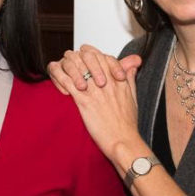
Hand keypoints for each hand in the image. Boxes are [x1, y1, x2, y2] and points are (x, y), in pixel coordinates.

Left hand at [45, 45, 145, 163]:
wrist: (123, 141)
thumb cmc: (127, 125)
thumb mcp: (133, 96)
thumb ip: (131, 78)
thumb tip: (132, 66)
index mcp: (118, 80)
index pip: (103, 55)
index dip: (91, 54)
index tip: (85, 60)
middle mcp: (106, 82)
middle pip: (87, 56)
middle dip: (76, 57)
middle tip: (71, 64)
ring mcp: (94, 91)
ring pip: (76, 65)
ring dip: (67, 67)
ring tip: (64, 73)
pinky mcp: (84, 102)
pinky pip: (68, 83)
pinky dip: (61, 80)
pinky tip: (60, 85)